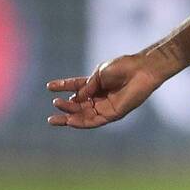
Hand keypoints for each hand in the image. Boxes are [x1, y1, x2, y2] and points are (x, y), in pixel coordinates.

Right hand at [47, 52, 169, 128]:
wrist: (140, 70)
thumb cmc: (123, 67)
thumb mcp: (99, 74)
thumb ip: (87, 87)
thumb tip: (74, 99)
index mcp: (96, 84)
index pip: (76, 87)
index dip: (63, 86)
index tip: (49, 86)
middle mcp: (100, 97)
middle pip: (79, 106)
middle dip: (64, 108)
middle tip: (51, 110)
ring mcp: (106, 106)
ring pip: (84, 116)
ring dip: (70, 117)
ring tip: (55, 118)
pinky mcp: (113, 114)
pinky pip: (95, 121)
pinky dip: (82, 122)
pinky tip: (70, 121)